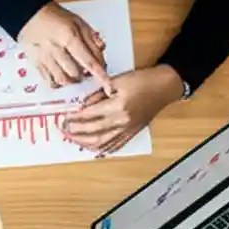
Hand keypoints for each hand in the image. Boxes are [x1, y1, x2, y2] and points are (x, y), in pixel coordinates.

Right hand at [18, 3, 112, 91]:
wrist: (30, 16)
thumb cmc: (55, 17)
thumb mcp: (78, 22)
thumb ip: (91, 38)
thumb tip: (102, 53)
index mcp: (69, 37)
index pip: (89, 61)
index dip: (100, 75)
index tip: (108, 85)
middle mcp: (56, 49)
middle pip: (76, 74)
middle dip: (85, 75)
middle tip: (86, 69)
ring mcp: (45, 58)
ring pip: (62, 80)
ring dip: (72, 81)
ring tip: (75, 74)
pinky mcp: (37, 64)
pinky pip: (49, 81)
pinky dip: (58, 83)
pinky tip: (62, 77)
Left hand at [64, 65, 183, 154]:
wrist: (164, 87)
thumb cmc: (143, 81)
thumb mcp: (117, 81)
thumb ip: (97, 95)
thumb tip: (82, 106)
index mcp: (118, 107)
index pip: (90, 116)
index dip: (75, 118)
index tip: (64, 118)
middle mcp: (122, 121)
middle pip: (93, 132)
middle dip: (75, 132)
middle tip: (64, 129)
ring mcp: (127, 130)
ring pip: (101, 143)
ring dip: (84, 143)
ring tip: (73, 139)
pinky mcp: (131, 134)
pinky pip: (114, 146)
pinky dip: (100, 148)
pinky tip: (91, 147)